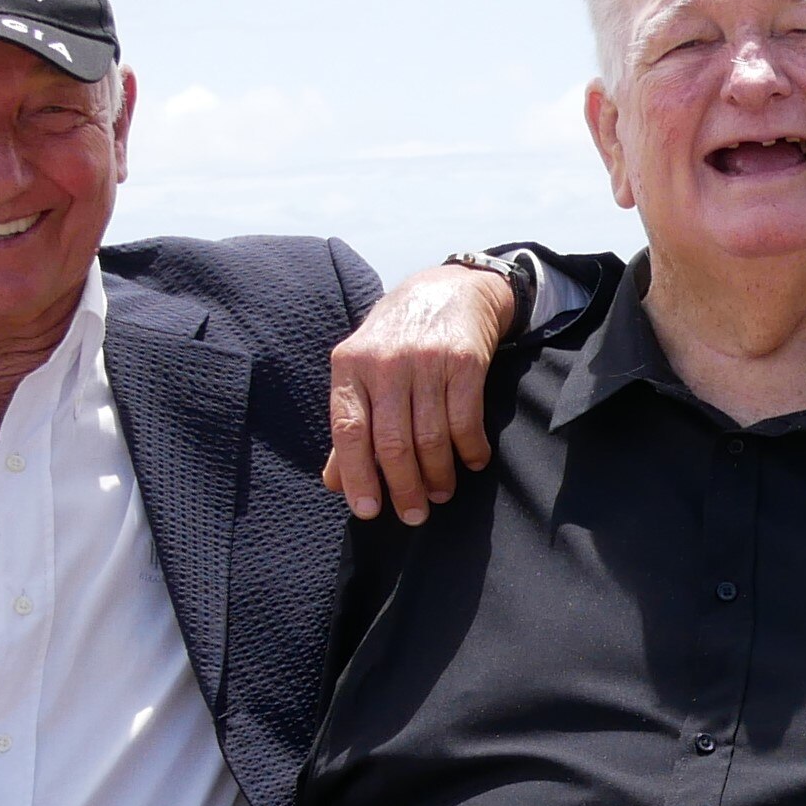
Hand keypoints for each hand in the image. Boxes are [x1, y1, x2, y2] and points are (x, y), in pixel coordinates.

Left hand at [326, 260, 512, 522]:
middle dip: (404, 487)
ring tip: (441, 493)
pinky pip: (465, 419)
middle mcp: (385, 362)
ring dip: (438, 475)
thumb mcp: (364, 370)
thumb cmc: (399, 339)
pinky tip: (471, 462)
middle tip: (414, 516)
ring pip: (430, 437)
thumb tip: (335, 483)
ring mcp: (426, 360)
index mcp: (350, 365)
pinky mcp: (464, 360)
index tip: (367, 510)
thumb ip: (350, 425)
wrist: (449, 289)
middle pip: (392, 442)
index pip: (348, 429)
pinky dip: (469, 450)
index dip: (357, 474)